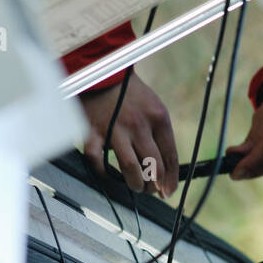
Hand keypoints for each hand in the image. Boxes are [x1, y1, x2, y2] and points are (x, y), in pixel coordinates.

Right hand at [80, 74, 178, 196]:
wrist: (100, 71)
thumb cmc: (130, 94)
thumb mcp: (153, 107)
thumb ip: (159, 134)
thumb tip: (164, 168)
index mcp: (158, 118)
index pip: (170, 156)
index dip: (171, 179)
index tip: (168, 191)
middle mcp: (139, 124)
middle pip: (153, 166)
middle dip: (155, 185)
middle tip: (152, 190)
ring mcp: (114, 129)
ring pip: (130, 168)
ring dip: (136, 184)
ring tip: (136, 186)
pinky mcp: (92, 132)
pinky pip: (98, 161)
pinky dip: (104, 173)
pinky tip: (109, 175)